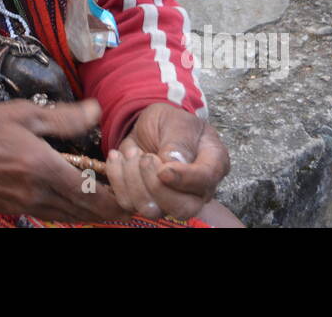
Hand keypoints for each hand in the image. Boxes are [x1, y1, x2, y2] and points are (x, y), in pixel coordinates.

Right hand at [0, 98, 127, 222]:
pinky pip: (54, 215)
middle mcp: (38, 194)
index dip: (118, 198)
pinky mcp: (17, 209)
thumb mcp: (23, 113)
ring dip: (94, 212)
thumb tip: (97, 111)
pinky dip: (73, 211)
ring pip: (71, 218)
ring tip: (111, 199)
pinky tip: (78, 198)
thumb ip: (64, 117)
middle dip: (113, 209)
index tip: (134, 190)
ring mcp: (27, 206)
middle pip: (87, 213)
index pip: (92, 194)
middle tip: (131, 197)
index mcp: (43, 169)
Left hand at [105, 102, 229, 220]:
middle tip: (145, 157)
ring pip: (152, 209)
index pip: (205, 180)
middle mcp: (196, 190)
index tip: (163, 168)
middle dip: (155, 185)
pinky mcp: (146, 201)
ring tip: (132, 152)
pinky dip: (117, 179)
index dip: (183, 178)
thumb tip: (174, 164)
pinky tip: (119, 158)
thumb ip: (178, 142)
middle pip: (182, 208)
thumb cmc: (171, 122)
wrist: (149, 126)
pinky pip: (128, 203)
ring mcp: (172, 199)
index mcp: (213, 164)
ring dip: (133, 179)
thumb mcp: (178, 122)